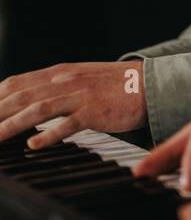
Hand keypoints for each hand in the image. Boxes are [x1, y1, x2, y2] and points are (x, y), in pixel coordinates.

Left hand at [0, 61, 144, 146]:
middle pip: (19, 96)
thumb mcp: (79, 78)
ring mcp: (79, 95)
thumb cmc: (113, 86)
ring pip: (37, 109)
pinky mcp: (95, 112)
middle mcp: (64, 81)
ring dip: (11, 125)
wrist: (149, 84)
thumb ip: (53, 87)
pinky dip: (49, 135)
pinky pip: (68, 124)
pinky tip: (33, 146)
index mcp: (58, 73)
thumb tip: (26, 100)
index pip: (14, 83)